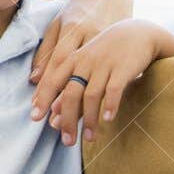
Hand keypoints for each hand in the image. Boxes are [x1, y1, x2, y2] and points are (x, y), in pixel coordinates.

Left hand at [34, 20, 168, 145]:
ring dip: (89, 119)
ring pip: (91, 95)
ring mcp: (104, 65)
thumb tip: (52, 112)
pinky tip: (108, 119)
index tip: (35, 118)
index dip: (43, 99)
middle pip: (70, 93)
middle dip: (67, 119)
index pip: (52, 81)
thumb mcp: (83, 64)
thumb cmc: (105, 53)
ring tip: (88, 138)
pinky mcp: (124, 68)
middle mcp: (85, 62)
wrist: (138, 33)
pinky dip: (110, 105)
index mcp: (72, 60)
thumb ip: (67, 85)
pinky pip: (114, 89)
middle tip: (67, 141)